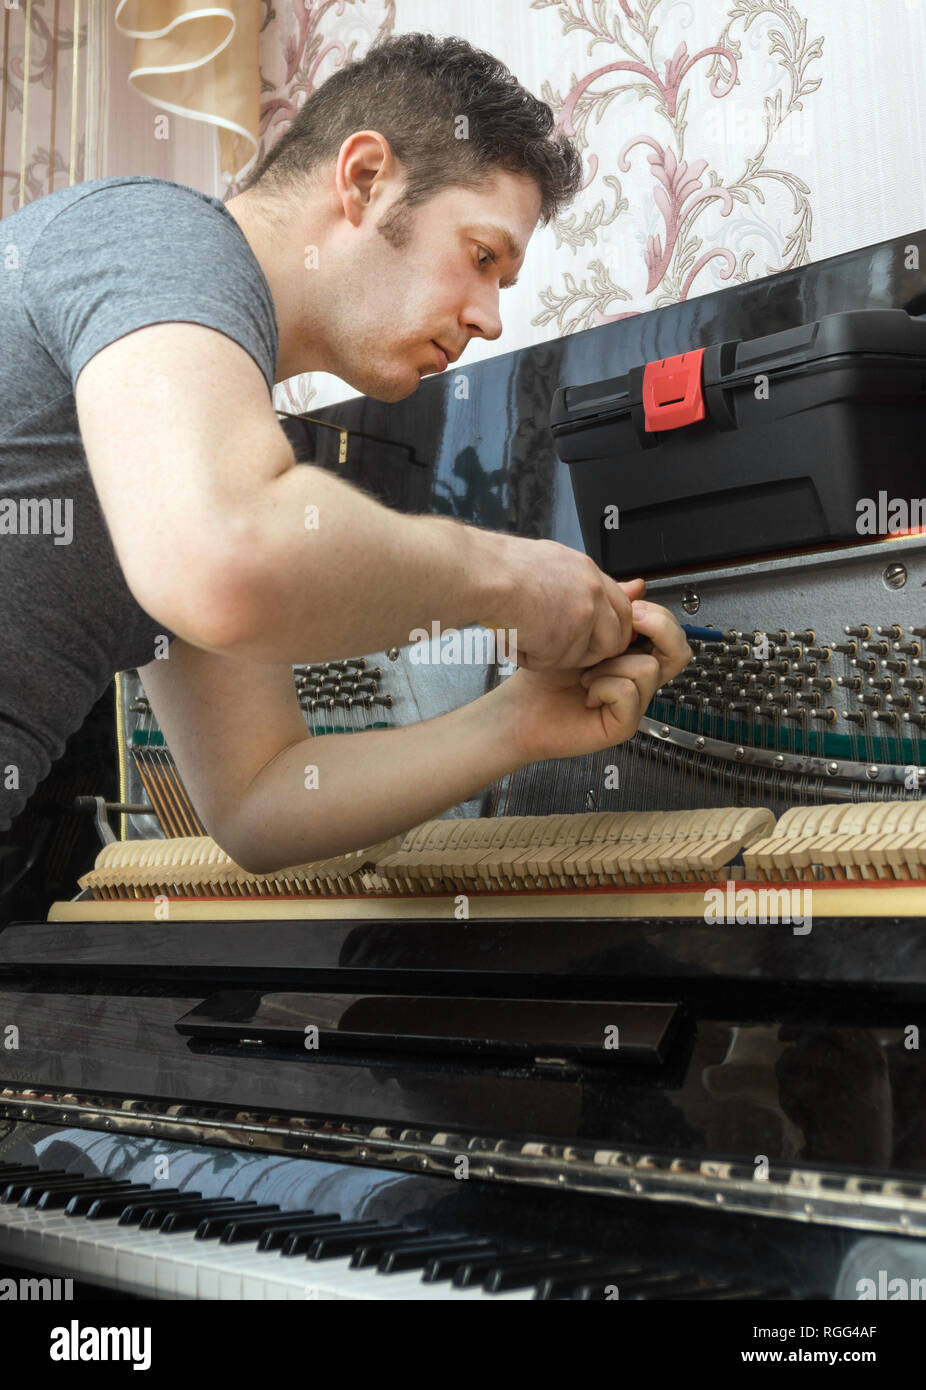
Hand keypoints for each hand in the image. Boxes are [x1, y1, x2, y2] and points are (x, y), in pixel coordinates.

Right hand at [492, 536, 637, 669]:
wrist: (486, 574)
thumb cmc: (505, 567)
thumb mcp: (553, 561)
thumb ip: (583, 581)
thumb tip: (626, 588)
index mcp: (589, 573)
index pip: (621, 607)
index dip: (612, 628)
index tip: (599, 638)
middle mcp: (592, 594)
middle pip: (615, 637)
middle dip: (596, 652)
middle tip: (566, 650)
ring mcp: (581, 619)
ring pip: (584, 656)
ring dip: (559, 656)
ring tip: (531, 639)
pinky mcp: (562, 642)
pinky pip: (551, 663)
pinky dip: (531, 658)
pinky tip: (516, 639)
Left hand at [493, 593, 691, 764]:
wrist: (523, 706)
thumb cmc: (548, 673)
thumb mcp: (582, 630)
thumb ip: (611, 607)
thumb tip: (639, 585)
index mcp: (635, 655)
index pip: (672, 633)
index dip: (656, 617)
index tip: (628, 609)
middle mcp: (640, 680)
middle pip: (679, 651)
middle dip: (652, 631)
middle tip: (617, 633)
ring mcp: (636, 703)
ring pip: (649, 667)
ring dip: (610, 665)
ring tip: (587, 674)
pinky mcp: (624, 724)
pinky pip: (628, 691)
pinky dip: (602, 687)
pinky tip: (587, 692)